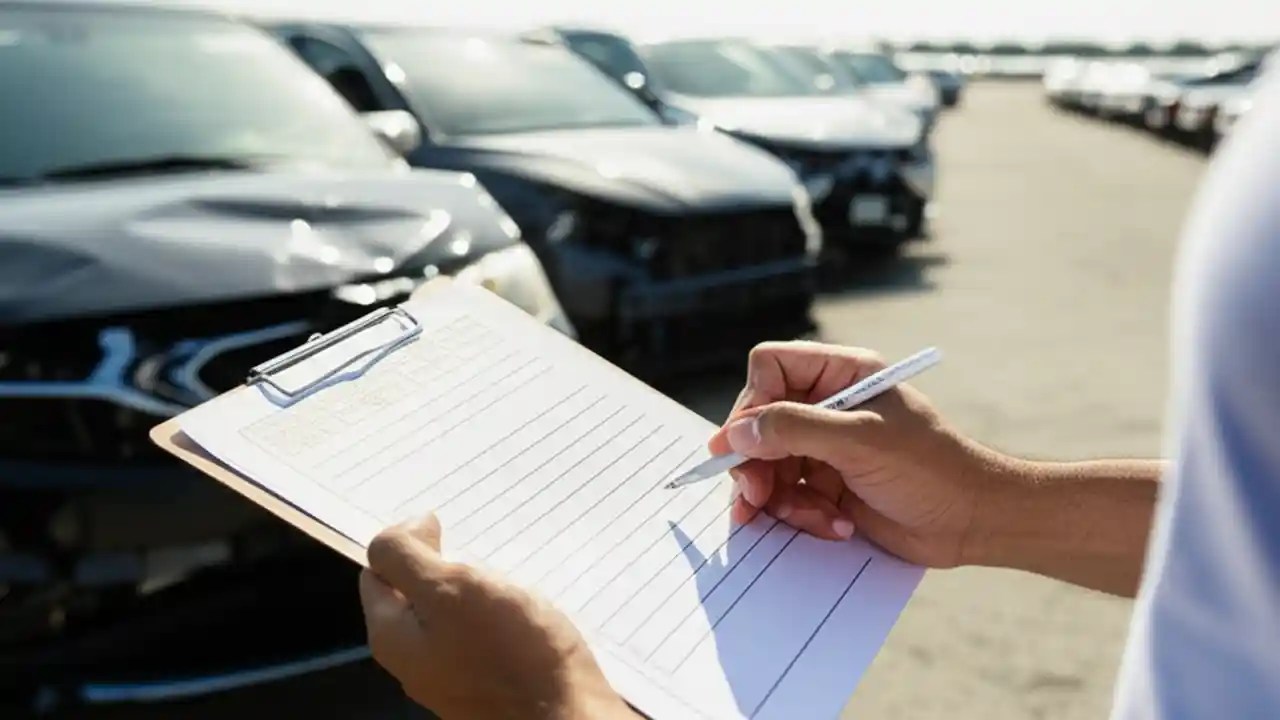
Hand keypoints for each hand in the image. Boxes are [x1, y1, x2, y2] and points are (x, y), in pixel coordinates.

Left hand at [359, 515, 635, 719]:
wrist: (564, 714)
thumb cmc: (508, 651)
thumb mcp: (450, 588)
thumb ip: (407, 556)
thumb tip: (406, 531)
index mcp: (391, 636)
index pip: (378, 571)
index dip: (409, 543)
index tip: (450, 533)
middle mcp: (412, 661)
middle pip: (413, 593)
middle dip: (443, 565)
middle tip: (481, 551)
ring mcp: (449, 676)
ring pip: (451, 613)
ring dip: (474, 588)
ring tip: (507, 576)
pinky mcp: (485, 683)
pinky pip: (479, 636)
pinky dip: (495, 614)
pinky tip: (522, 608)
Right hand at [709, 341, 1004, 567]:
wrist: (972, 522)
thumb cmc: (931, 469)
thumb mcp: (861, 442)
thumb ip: (795, 430)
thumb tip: (736, 432)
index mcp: (842, 374)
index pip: (771, 368)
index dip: (752, 404)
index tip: (745, 444)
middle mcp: (828, 405)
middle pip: (759, 422)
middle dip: (755, 464)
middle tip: (753, 498)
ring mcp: (825, 447)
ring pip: (766, 464)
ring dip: (779, 498)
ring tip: (813, 518)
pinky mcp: (827, 485)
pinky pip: (787, 496)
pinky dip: (801, 515)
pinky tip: (836, 526)